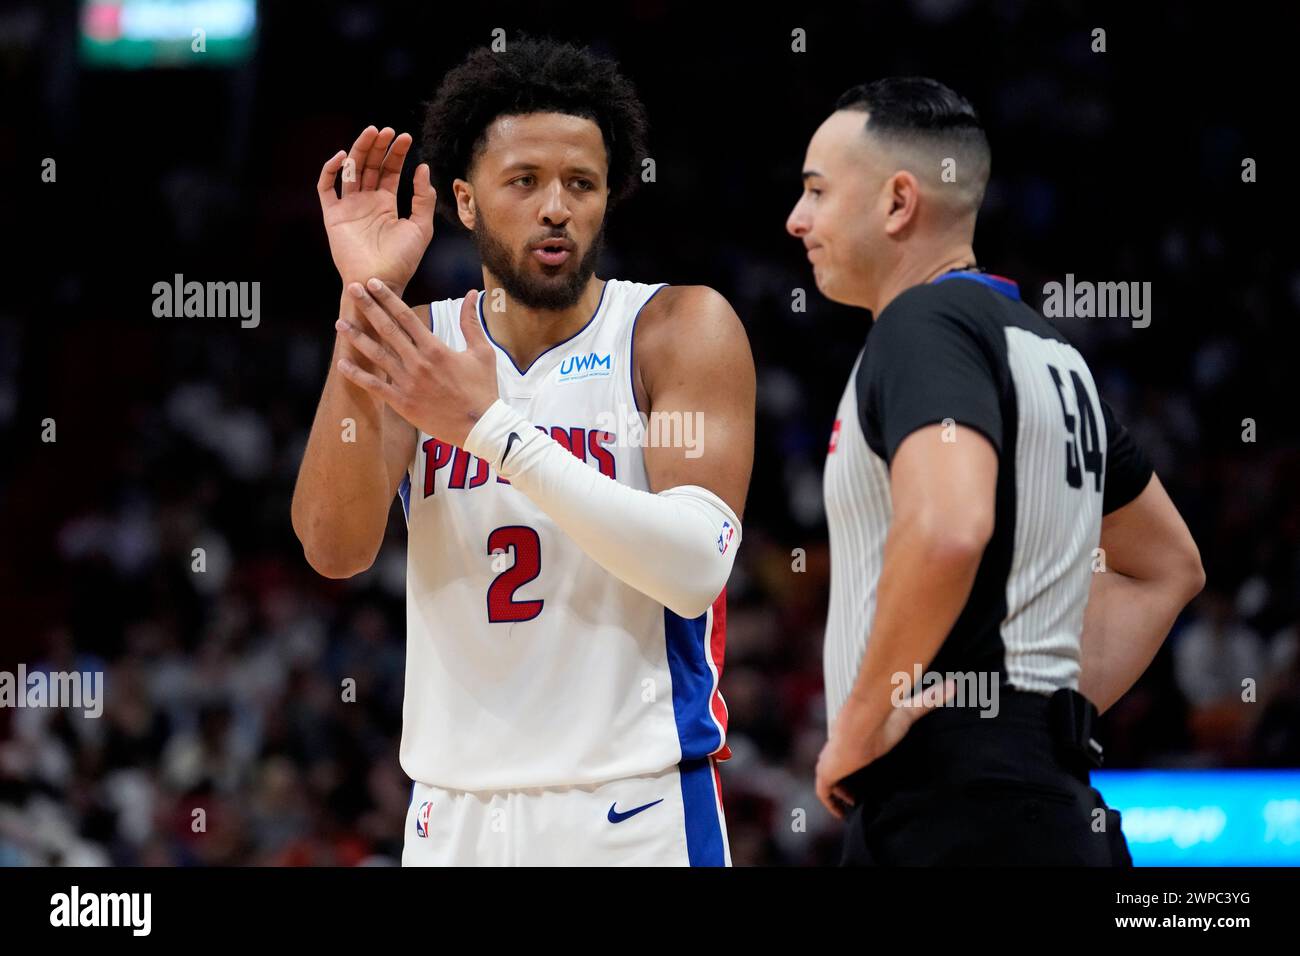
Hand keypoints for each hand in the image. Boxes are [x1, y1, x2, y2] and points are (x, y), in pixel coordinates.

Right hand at [317, 127, 436, 292]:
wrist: (380, 282)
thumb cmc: (402, 261)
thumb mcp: (421, 227)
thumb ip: (422, 199)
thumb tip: (423, 168)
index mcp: (385, 204)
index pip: (389, 171)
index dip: (397, 154)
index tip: (406, 137)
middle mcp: (366, 202)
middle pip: (369, 166)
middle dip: (378, 146)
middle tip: (388, 130)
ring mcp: (348, 207)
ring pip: (350, 170)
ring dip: (359, 150)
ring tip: (372, 133)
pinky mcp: (333, 215)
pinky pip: (326, 188)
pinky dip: (331, 170)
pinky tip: (343, 157)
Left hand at [334, 278, 498, 446]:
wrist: (479, 426)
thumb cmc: (483, 389)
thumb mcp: (482, 352)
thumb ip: (471, 322)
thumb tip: (473, 294)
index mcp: (435, 348)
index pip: (406, 316)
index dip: (388, 298)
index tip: (373, 283)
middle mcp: (418, 362)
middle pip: (387, 329)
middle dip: (368, 307)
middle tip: (352, 289)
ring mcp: (407, 383)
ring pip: (376, 355)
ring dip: (357, 337)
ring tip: (340, 322)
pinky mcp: (401, 402)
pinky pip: (374, 386)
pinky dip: (357, 375)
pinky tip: (342, 363)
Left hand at [814, 678, 954, 819]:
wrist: (863, 722)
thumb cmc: (883, 717)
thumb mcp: (909, 711)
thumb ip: (929, 699)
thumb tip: (954, 685)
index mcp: (851, 735)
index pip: (850, 751)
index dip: (856, 763)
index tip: (868, 774)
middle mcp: (837, 749)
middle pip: (838, 767)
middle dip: (847, 780)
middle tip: (863, 794)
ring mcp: (829, 762)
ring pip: (830, 782)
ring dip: (840, 792)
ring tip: (856, 804)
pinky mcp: (825, 774)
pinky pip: (824, 794)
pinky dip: (832, 804)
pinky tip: (843, 812)